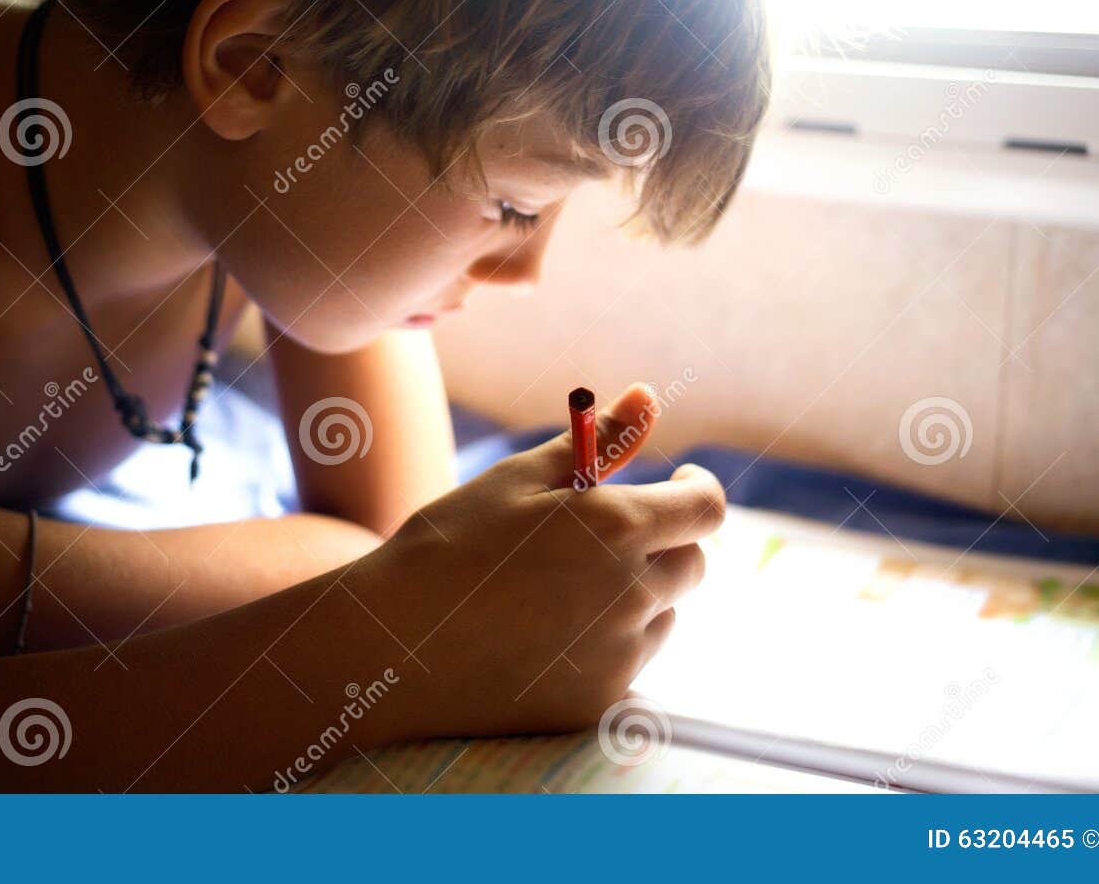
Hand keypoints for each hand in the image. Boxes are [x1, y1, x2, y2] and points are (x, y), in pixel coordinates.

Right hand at [346, 383, 724, 738]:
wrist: (392, 644)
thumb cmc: (450, 544)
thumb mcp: (521, 480)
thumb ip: (599, 441)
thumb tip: (651, 396)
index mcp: (617, 528)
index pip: (706, 508)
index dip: (698, 490)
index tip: (677, 481)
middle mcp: (631, 595)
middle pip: (692, 564)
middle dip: (663, 542)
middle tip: (602, 535)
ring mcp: (617, 655)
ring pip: (661, 614)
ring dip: (635, 594)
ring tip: (556, 587)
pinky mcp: (597, 701)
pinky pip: (627, 661)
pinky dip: (605, 643)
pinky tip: (542, 633)